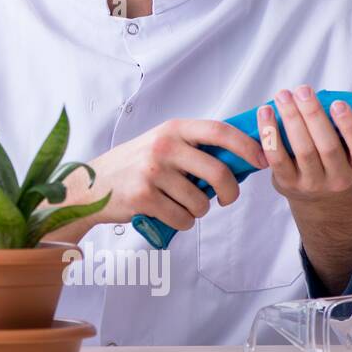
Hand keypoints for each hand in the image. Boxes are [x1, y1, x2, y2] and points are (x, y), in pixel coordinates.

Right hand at [61, 118, 268, 233]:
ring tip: (180, 204)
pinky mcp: (144, 198)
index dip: (247, 146)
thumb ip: (192, 146)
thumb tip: (238, 158)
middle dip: (230, 192)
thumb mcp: (159, 143)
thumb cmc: (131, 166)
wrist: (90, 185)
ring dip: (198, 211)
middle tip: (227, 199)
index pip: (220, 131)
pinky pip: (183, 219)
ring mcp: (152, 172)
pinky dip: (182, 222)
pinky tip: (167, 214)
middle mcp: (163, 147)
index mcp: (172, 129)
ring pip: (201, 202)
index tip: (261, 160)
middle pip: (218, 172)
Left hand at [260, 47, 351, 202]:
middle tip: (301, 90)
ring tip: (282, 95)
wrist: (320, 195)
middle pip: (327, 146)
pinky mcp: (288, 183)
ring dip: (290, 121)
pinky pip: (276, 159)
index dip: (350, 127)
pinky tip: (265, 113)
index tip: (338, 103)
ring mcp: (313, 182)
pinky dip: (270, 135)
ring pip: (302, 151)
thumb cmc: (339, 146)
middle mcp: (340, 176)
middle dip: (313, 116)